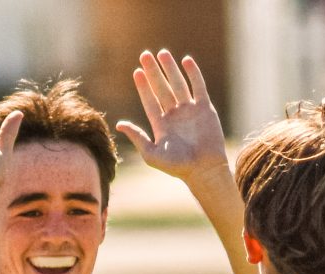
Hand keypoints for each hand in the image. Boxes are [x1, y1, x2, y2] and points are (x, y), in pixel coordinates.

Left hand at [116, 50, 228, 183]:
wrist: (204, 169)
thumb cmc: (178, 167)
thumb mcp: (152, 154)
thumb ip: (137, 137)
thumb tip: (119, 124)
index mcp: (161, 126)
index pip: (150, 101)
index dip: (143, 87)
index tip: (137, 72)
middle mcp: (174, 116)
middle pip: (161, 89)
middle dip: (153, 72)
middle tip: (145, 55)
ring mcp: (190, 111)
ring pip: (178, 84)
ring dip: (170, 69)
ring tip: (162, 53)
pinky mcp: (205, 109)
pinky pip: (198, 87)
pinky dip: (193, 74)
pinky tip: (186, 61)